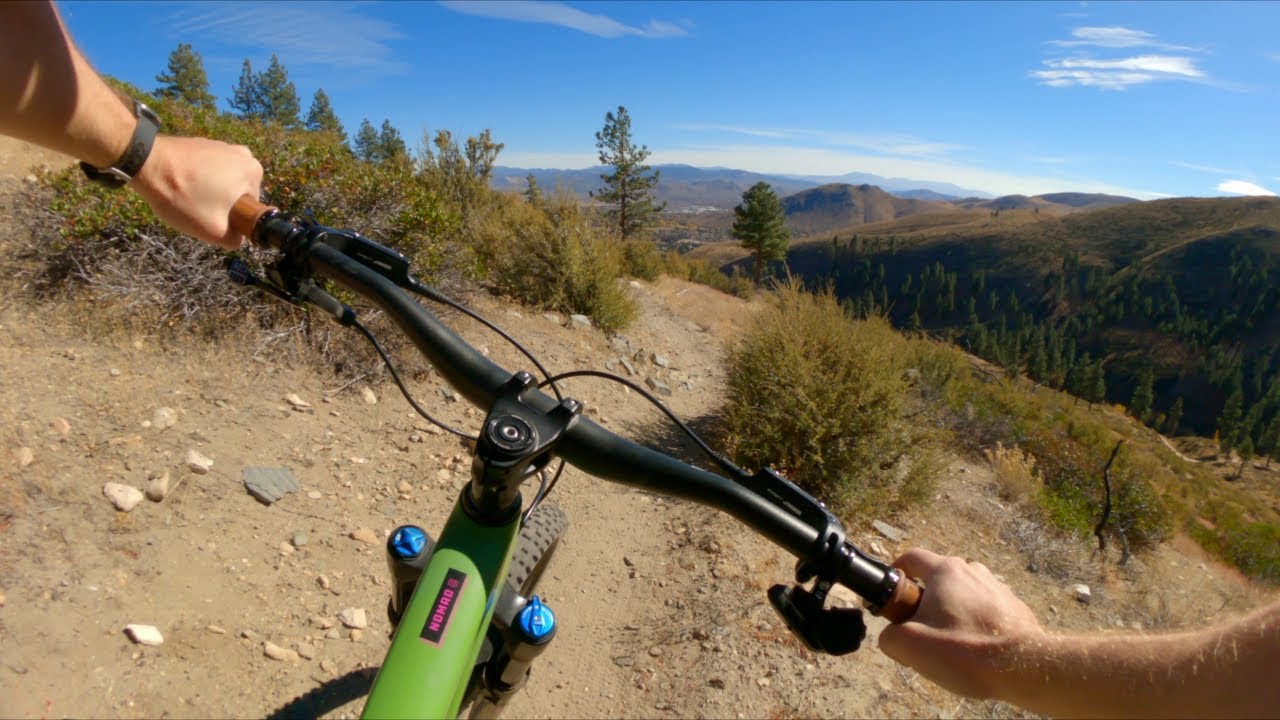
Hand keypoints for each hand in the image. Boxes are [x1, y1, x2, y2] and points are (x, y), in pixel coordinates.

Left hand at [131, 135, 262, 249]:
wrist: (146, 163)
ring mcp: (221, 146)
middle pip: (237, 193)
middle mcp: (242, 154)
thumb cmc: (183, 196)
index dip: (233, 219)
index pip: (252, 207)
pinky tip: (180, 185)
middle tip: (199, 210)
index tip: (212, 218)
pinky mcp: (202, 143)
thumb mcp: (214, 231)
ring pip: (222, 181)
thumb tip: (238, 237)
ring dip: (209, 192)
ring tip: (187, 198)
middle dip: (221, 205)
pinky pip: (207, 169)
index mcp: (253, 172)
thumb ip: (235, 240)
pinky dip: (197, 179)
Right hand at [877, 548, 1044, 699]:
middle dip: (925, 601)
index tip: (893, 593)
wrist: (1024, 667)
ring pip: (963, 594)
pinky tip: (976, 648)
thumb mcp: (910, 646)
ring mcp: (996, 586)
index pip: (911, 557)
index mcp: (945, 571)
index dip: (895, 572)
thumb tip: (892, 636)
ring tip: (951, 643)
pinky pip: (985, 608)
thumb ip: (889, 636)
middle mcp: (972, 570)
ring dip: (952, 611)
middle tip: (922, 630)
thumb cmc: (965, 652)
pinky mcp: (1014, 606)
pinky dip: (975, 622)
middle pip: (937, 578)